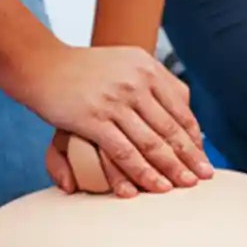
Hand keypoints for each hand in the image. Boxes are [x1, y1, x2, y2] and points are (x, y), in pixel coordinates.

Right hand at [26, 45, 213, 197]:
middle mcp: (136, 84)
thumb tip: (184, 103)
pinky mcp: (93, 119)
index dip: (194, 136)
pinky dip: (142, 172)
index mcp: (149, 70)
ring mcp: (115, 102)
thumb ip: (155, 80)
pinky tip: (154, 185)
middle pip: (171, 129)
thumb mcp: (127, 61)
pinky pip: (124, 152)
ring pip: (152, 143)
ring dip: (171, 168)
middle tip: (204, 177)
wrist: (41, 63)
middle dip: (190, 157)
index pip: (181, 110)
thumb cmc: (86, 68)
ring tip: (185, 185)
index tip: (203, 156)